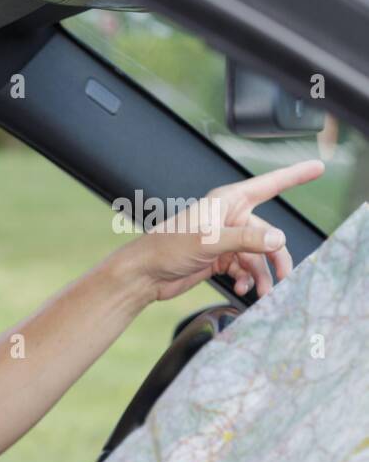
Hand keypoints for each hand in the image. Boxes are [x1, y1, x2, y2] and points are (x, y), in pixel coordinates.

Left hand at [122, 160, 324, 300]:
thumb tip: (278, 240)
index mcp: (227, 202)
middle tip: (285, 279)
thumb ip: (245, 240)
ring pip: (258, 256)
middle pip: (268, 235)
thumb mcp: (209, 241)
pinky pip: (244, 269)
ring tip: (263, 294)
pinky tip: (240, 290)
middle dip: (276, 258)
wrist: (144, 275)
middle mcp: (229, 218)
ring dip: (261, 275)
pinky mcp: (219, 259)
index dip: (294, 176)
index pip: (269, 185)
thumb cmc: (166, 248)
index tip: (318, 167)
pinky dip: (246, 280)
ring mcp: (225, 240)